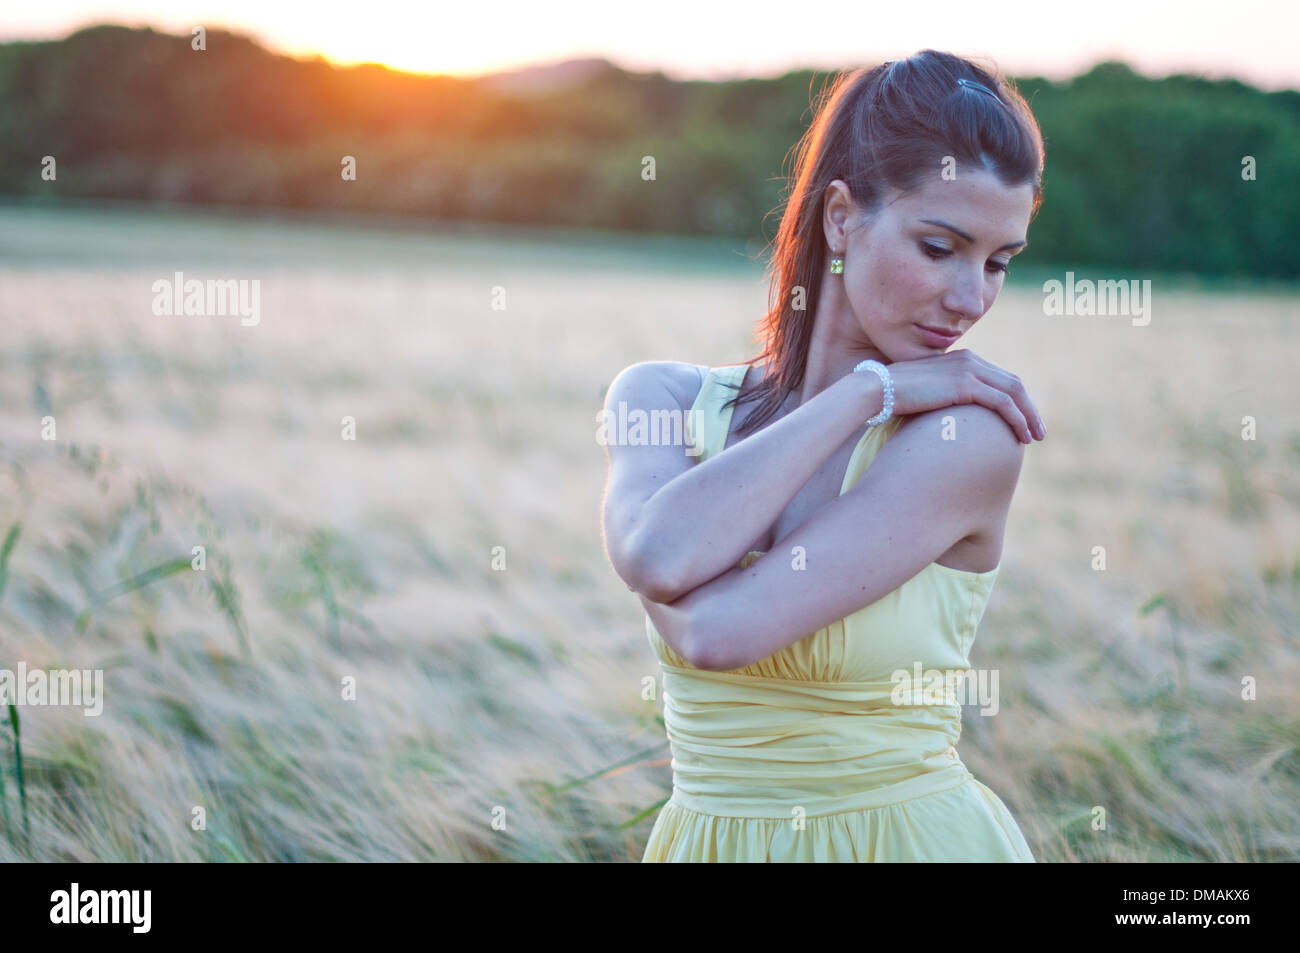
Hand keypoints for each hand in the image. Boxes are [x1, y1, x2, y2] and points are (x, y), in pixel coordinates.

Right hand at [883, 349, 1045, 443]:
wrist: (879, 388)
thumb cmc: (895, 396)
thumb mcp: (926, 392)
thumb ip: (943, 396)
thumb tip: (950, 417)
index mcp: (962, 359)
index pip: (1000, 378)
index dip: (1016, 399)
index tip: (1022, 419)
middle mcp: (970, 360)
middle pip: (1013, 383)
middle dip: (1029, 408)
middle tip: (1037, 430)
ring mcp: (970, 371)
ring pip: (1013, 393)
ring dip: (1028, 416)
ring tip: (1034, 437)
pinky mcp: (966, 385)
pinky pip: (1003, 403)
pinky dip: (1017, 419)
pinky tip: (1021, 436)